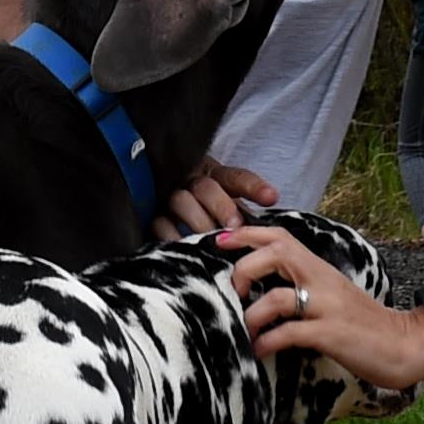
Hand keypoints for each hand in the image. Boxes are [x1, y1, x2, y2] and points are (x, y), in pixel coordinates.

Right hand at [160, 156, 275, 239]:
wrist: (162, 218)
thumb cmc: (205, 214)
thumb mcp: (226, 208)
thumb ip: (243, 213)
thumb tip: (264, 226)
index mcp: (214, 176)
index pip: (236, 177)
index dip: (253, 186)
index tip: (270, 198)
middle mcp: (190, 182)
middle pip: (206, 187)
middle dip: (222, 206)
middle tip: (234, 225)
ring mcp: (168, 197)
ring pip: (182, 201)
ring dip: (199, 220)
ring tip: (210, 239)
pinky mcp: (152, 216)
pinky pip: (160, 224)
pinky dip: (173, 236)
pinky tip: (185, 247)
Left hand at [222, 230, 423, 389]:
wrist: (407, 344)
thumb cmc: (365, 323)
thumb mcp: (333, 295)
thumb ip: (306, 285)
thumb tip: (268, 287)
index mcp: (321, 269)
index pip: (282, 236)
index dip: (247, 233)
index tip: (221, 240)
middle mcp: (323, 282)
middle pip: (276, 252)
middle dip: (245, 268)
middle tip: (236, 292)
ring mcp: (327, 308)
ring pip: (277, 297)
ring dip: (251, 316)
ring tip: (246, 332)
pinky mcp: (331, 335)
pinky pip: (289, 334)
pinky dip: (267, 342)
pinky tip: (260, 351)